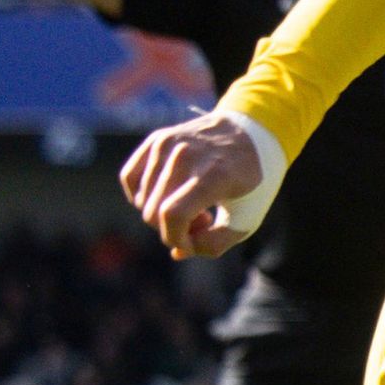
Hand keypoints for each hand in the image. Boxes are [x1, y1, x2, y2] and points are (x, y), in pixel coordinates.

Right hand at [119, 111, 269, 259]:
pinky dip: (144, 194)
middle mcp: (186, 155)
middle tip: (202, 220)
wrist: (254, 133)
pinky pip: (130, 178)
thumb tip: (177, 252)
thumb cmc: (254, 181)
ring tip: (193, 204)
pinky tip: (169, 194)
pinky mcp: (156, 140)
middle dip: (173, 229)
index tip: (191, 244)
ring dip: (162, 212)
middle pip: (153, 212)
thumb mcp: (247, 219)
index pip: (172, 215)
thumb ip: (214, 243)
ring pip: (141, 200)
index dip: (175, 239)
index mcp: (214, 174)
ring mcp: (168, 144)